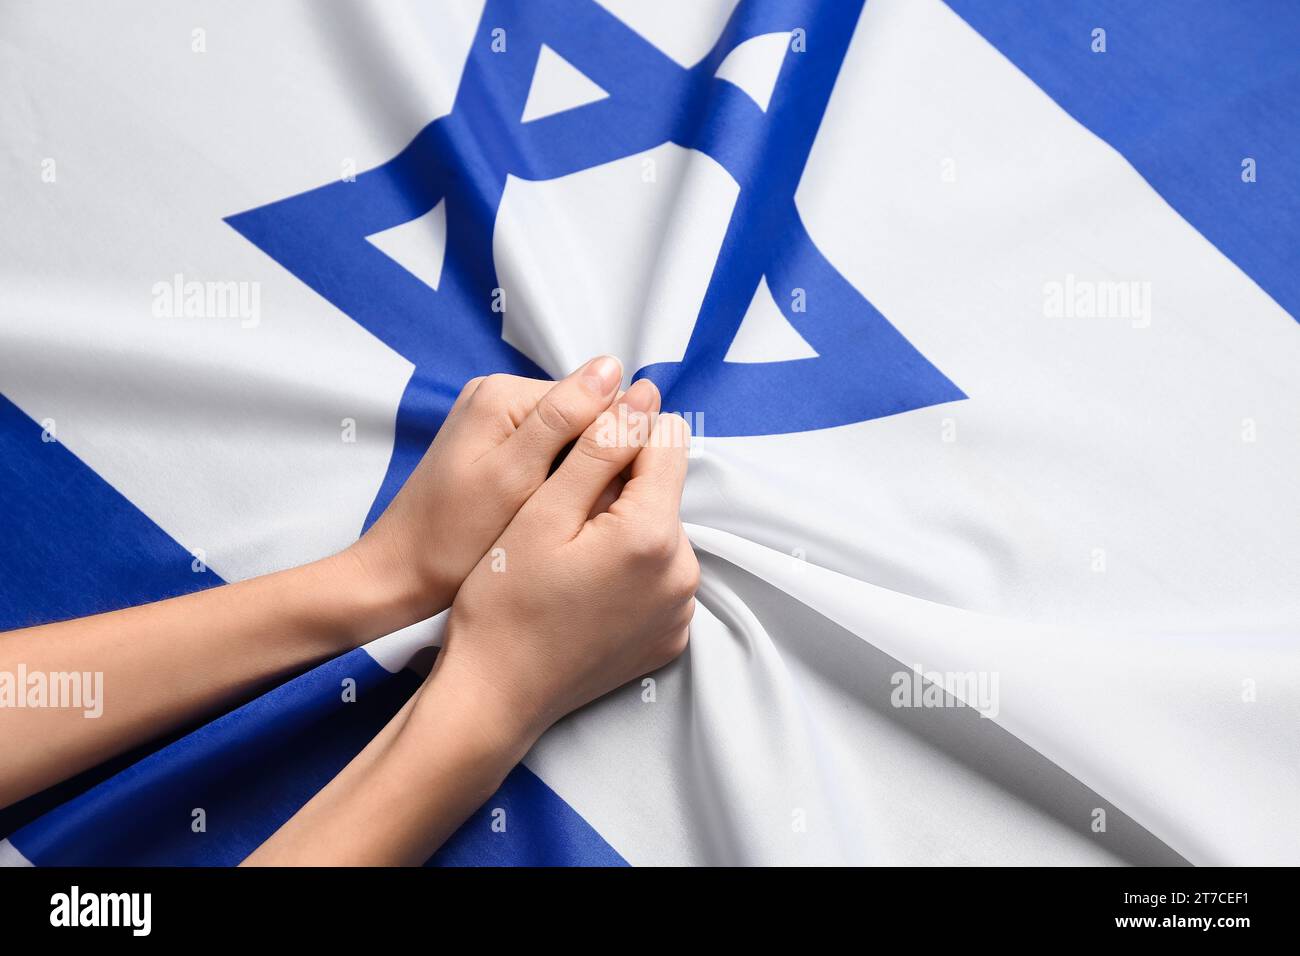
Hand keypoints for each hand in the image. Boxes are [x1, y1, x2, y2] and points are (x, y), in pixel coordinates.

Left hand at [348, 356, 624, 625]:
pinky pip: (546, 452)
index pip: (594, 396)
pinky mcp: (493, 446)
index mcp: (504, 394)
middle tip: (582, 508)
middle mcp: (497, 395)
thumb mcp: (515, 477)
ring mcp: (493, 420)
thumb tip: (611, 367)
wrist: (401, 573)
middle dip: (594, 456)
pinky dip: (557, 479)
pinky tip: (550, 509)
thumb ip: (562, 420)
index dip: (613, 442)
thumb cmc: (453, 539)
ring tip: (565, 512)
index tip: (602, 490)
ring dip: (578, 471)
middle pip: (581, 414)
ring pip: (569, 436)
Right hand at [425, 377, 699, 748]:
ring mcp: (681, 612)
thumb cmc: (503, 601)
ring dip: (625, 527)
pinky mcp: (671, 639)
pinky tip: (583, 586)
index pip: (666, 443)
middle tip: (558, 511)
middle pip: (664, 492)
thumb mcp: (541, 512)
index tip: (581, 446)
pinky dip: (630, 570)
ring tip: (566, 552)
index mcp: (654, 535)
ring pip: (661, 534)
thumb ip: (599, 448)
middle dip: (621, 485)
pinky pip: (660, 579)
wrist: (495, 696)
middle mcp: (683, 574)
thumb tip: (643, 398)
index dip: (623, 431)